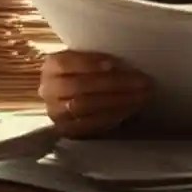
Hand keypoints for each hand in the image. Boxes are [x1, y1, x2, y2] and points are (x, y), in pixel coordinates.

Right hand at [38, 50, 152, 137]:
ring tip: (142, 95)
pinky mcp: (67, 131)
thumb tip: (125, 63)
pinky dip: (113, 116)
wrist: (77, 99)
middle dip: (114, 83)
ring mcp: (56, 113)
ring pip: (85, 106)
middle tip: (143, 82)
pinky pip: (90, 125)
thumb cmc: (90, 73)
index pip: (66, 63)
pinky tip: (132, 109)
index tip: (115, 64)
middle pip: (79, 86)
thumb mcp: (90, 61)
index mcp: (52, 66)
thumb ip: (101, 60)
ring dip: (118, 100)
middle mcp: (48, 90)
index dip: (90, 63)